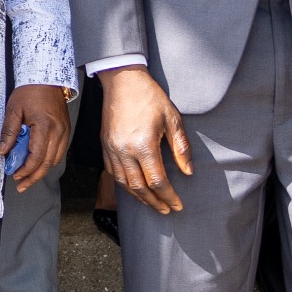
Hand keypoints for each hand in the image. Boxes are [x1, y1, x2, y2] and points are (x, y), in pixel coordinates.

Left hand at [0, 83, 73, 193]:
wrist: (47, 78)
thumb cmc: (29, 92)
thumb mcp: (13, 110)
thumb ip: (8, 133)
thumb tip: (2, 152)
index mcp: (45, 127)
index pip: (36, 156)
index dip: (26, 170)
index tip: (15, 175)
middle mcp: (58, 132)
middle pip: (47, 163)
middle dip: (33, 177)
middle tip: (21, 186)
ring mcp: (64, 132)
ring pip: (54, 160)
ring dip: (41, 171)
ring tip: (27, 178)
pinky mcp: (66, 131)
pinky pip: (58, 152)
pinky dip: (48, 161)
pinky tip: (38, 165)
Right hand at [100, 66, 191, 214]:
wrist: (122, 80)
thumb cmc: (150, 97)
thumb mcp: (173, 119)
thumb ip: (181, 148)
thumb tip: (188, 172)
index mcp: (143, 144)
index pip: (157, 181)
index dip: (168, 196)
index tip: (178, 205)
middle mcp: (124, 150)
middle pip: (139, 187)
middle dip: (154, 202)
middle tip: (166, 210)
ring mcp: (111, 149)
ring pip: (123, 183)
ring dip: (139, 197)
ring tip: (152, 203)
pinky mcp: (104, 145)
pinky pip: (112, 173)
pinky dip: (124, 185)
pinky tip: (134, 188)